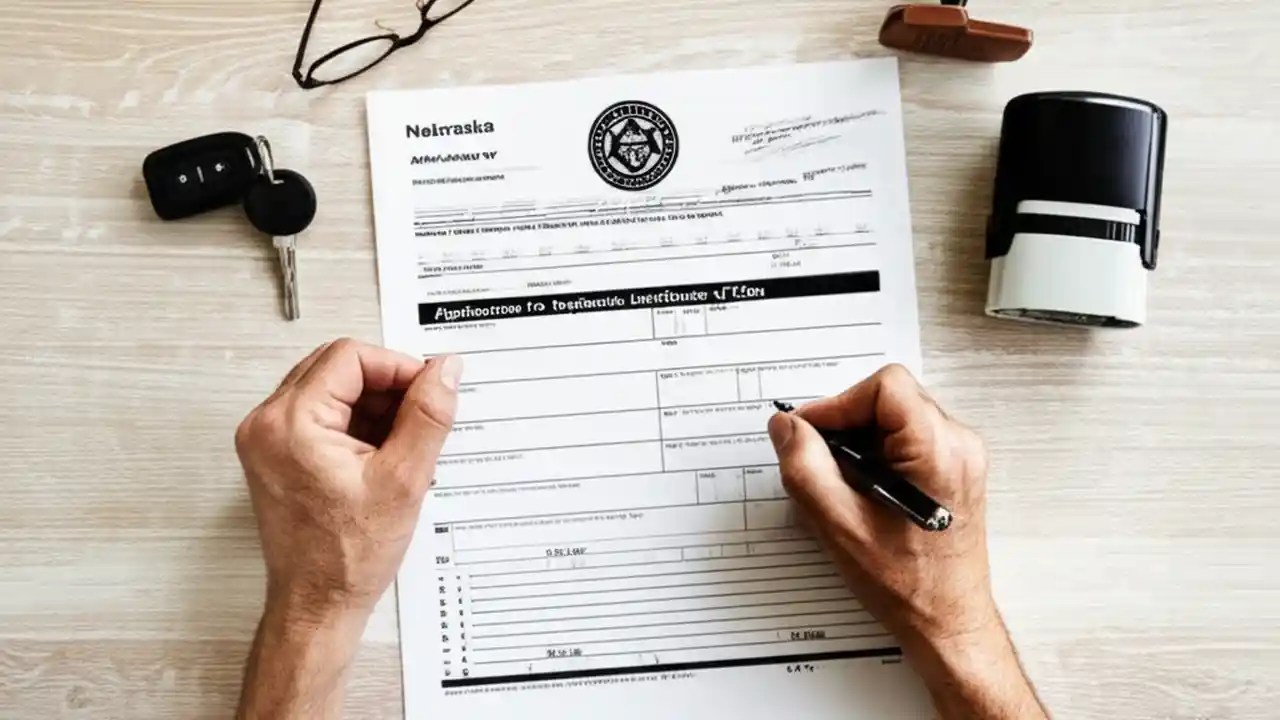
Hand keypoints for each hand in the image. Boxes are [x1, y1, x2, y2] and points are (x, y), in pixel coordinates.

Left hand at [234, 339, 461, 719]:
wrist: (317, 604)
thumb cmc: (346, 558)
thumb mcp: (403, 480)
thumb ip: (428, 416)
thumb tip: (444, 371)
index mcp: (290, 423)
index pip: (349, 357)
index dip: (397, 367)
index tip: (428, 388)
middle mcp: (266, 425)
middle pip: (335, 366)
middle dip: (385, 384)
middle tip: (421, 411)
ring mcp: (266, 440)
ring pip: (329, 388)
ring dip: (372, 403)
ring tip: (404, 441)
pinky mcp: (275, 454)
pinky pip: (319, 414)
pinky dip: (355, 422)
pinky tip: (384, 453)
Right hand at [768, 365, 1045, 718]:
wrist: (946, 622)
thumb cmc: (906, 585)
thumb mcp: (839, 524)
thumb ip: (805, 466)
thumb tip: (786, 427)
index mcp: (939, 451)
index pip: (884, 386)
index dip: (838, 404)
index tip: (810, 433)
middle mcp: (959, 445)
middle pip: (889, 397)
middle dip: (846, 423)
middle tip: (821, 461)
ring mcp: (961, 457)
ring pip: (896, 416)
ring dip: (860, 440)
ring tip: (842, 482)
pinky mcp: (954, 470)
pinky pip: (907, 438)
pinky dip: (876, 453)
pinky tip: (862, 489)